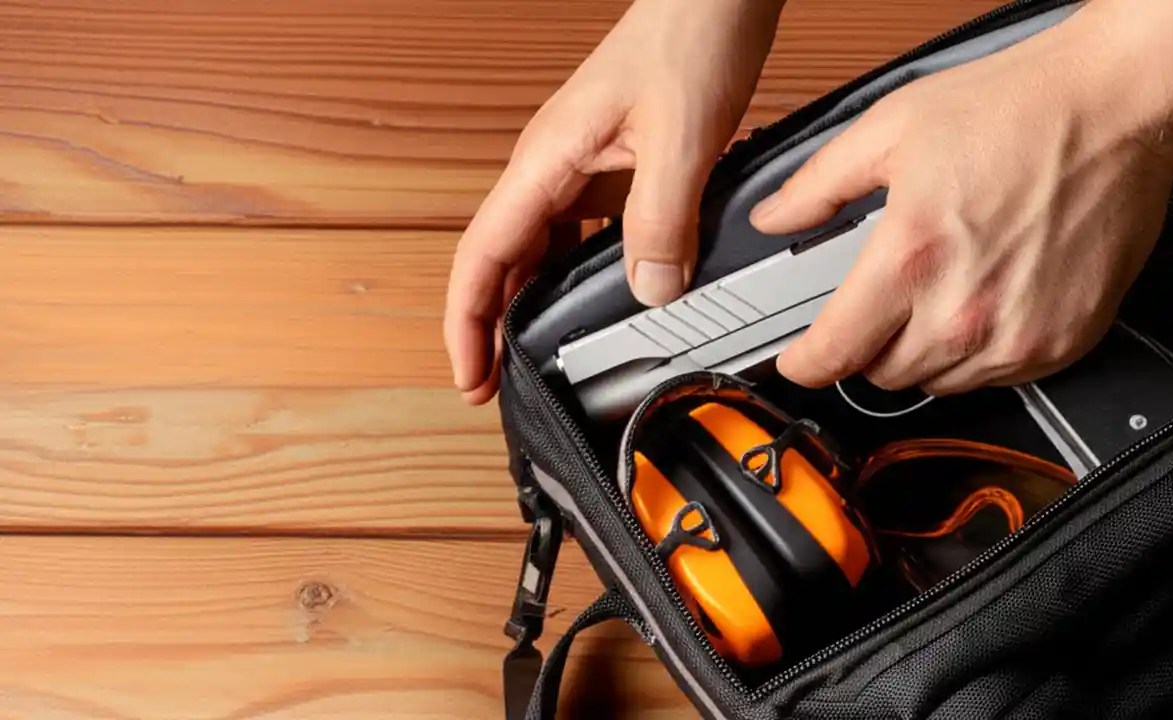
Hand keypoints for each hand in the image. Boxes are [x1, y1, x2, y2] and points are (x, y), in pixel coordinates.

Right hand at [445, 0, 783, 403]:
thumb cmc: (688, 38)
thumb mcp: (682, 139)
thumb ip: (662, 221)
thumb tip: (651, 293)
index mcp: (546, 159)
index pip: (483, 253)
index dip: (467, 321)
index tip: (469, 374)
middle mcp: (551, 166)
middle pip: (501, 259)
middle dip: (489, 324)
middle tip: (495, 384)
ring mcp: (579, 166)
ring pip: (538, 249)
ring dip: (531, 302)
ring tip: (535, 356)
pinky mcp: (612, 167)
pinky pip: (580, 234)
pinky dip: (577, 274)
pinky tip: (599, 300)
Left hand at [750, 6, 1172, 395]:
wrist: (1118, 110)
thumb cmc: (1017, 110)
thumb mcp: (890, 130)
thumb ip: (817, 185)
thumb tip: (774, 218)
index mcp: (910, 259)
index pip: (833, 355)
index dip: (803, 364)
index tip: (798, 360)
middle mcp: (962, 311)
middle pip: (880, 375)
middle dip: (865, 346)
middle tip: (878, 302)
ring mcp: (1016, 336)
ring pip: (936, 384)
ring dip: (921, 354)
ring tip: (937, 293)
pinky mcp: (1061, 343)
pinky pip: (995, 379)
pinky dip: (977, 354)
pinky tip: (983, 302)